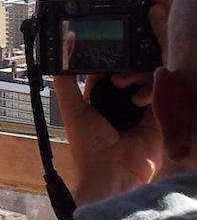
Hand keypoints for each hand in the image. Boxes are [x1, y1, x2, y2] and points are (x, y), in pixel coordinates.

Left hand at [53, 0, 178, 204]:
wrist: (113, 175)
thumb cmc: (89, 146)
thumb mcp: (73, 108)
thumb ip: (65, 81)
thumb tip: (58, 53)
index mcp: (100, 98)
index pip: (105, 69)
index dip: (106, 58)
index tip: (104, 45)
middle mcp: (121, 101)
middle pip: (127, 70)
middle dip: (124, 65)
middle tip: (116, 70)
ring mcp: (141, 109)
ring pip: (145, 78)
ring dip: (134, 77)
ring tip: (122, 85)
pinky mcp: (159, 118)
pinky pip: (161, 94)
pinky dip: (150, 91)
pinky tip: (139, 101)